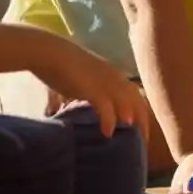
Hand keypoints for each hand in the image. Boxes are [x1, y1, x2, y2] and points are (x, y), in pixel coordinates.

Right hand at [34, 38, 150, 139]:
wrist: (48, 52)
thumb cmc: (59, 66)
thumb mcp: (78, 81)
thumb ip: (80, 94)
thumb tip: (60, 110)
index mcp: (113, 75)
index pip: (135, 94)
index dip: (140, 111)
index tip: (141, 128)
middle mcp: (114, 78)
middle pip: (137, 100)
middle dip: (143, 120)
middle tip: (144, 140)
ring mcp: (104, 82)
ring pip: (127, 102)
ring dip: (133, 120)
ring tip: (136, 139)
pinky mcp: (91, 88)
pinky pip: (105, 106)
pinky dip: (108, 120)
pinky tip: (108, 132)